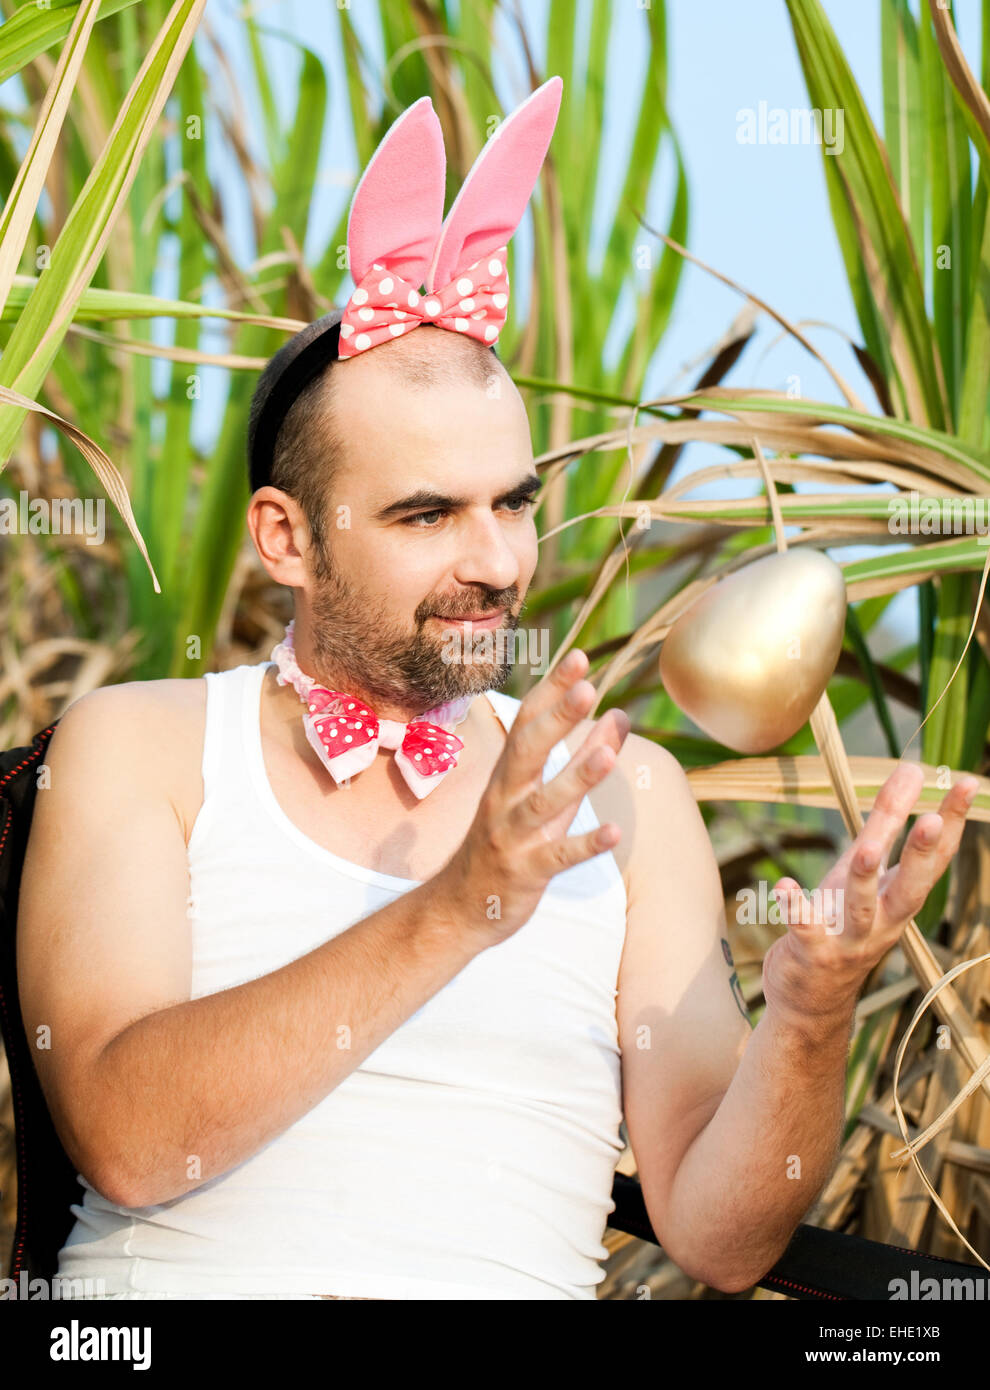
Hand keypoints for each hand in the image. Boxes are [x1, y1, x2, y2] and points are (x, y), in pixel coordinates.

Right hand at [437, 648, 629, 945]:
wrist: (461, 907)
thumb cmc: (510, 841)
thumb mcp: (549, 796)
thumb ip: (585, 756)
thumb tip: (619, 715)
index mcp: (509, 774)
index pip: (528, 721)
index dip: (552, 689)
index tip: (578, 656)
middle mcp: (505, 798)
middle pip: (528, 751)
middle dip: (557, 719)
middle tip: (587, 687)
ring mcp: (512, 836)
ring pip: (542, 804)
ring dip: (575, 779)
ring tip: (607, 756)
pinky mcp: (525, 873)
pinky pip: (556, 858)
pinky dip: (584, 845)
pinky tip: (615, 833)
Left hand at [761, 762, 980, 1028]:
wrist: (813, 1001)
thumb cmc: (841, 924)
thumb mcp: (862, 872)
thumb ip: (885, 824)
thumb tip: (911, 770)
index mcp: (898, 899)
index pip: (934, 859)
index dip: (951, 822)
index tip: (968, 783)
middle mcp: (883, 921)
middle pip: (910, 887)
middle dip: (921, 854)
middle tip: (932, 818)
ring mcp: (849, 940)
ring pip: (861, 909)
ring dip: (863, 879)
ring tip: (864, 849)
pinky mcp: (811, 954)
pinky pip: (805, 930)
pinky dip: (796, 909)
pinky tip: (783, 886)